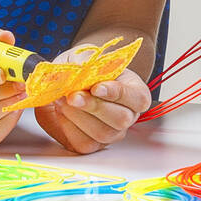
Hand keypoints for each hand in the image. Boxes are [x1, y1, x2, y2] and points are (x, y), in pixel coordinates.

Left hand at [33, 51, 151, 154]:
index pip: (138, 98)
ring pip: (102, 133)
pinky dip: (69, 127)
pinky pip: (84, 143)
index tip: (96, 87)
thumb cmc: (81, 68)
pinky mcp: (91, 144)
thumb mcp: (84, 56)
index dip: (118, 93)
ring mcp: (111, 133)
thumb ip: (86, 60)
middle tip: (73, 96)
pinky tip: (62, 112)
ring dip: (79, 116)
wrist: (63, 84)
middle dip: (94, 106)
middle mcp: (127, 115)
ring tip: (63, 100)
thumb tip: (80, 69)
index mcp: (134, 91)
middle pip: (121, 119)